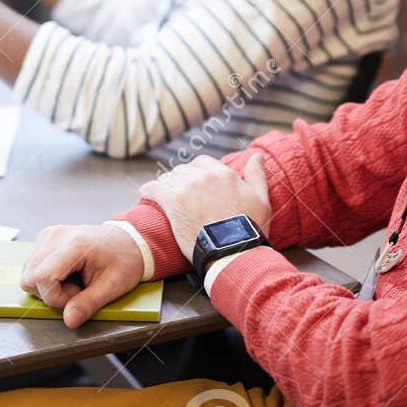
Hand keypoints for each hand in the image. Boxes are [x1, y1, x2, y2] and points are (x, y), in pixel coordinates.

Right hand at [20, 223, 145, 329]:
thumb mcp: (113, 286)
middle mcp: (56, 236)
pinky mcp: (45, 238)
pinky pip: (32, 265)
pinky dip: (45, 276)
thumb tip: (68, 320)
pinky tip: (65, 273)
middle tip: (75, 290)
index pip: (43, 277)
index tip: (77, 296)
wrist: (127, 240)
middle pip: (30, 276)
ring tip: (71, 281)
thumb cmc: (124, 260)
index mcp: (75, 244)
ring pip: (27, 272)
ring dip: (46, 285)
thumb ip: (88, 304)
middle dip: (49, 293)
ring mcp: (49, 235)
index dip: (55, 297)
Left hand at [138, 154, 271, 255]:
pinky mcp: (172, 201)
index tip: (196, 184)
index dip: (198, 172)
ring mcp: (187, 188)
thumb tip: (257, 155)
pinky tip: (145, 194)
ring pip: (170, 178)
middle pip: (184, 170)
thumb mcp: (261, 200)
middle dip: (182, 179)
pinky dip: (148, 191)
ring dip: (167, 185)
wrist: (232, 251)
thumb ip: (257, 175)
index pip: (203, 162)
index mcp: (224, 174)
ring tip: (164, 196)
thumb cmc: (249, 229)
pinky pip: (153, 188)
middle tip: (180, 193)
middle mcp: (204, 176)